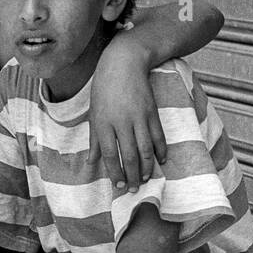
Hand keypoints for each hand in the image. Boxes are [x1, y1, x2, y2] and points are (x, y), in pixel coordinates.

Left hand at [89, 31, 166, 191]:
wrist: (123, 63)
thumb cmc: (104, 90)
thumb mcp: (94, 113)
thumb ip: (94, 139)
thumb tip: (91, 162)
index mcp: (104, 123)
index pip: (110, 154)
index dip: (115, 172)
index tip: (118, 185)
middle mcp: (121, 122)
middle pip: (129, 155)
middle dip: (132, 175)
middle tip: (133, 189)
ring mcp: (138, 117)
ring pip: (145, 149)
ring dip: (146, 167)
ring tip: (145, 179)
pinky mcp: (152, 111)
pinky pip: (158, 135)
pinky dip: (161, 150)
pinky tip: (161, 161)